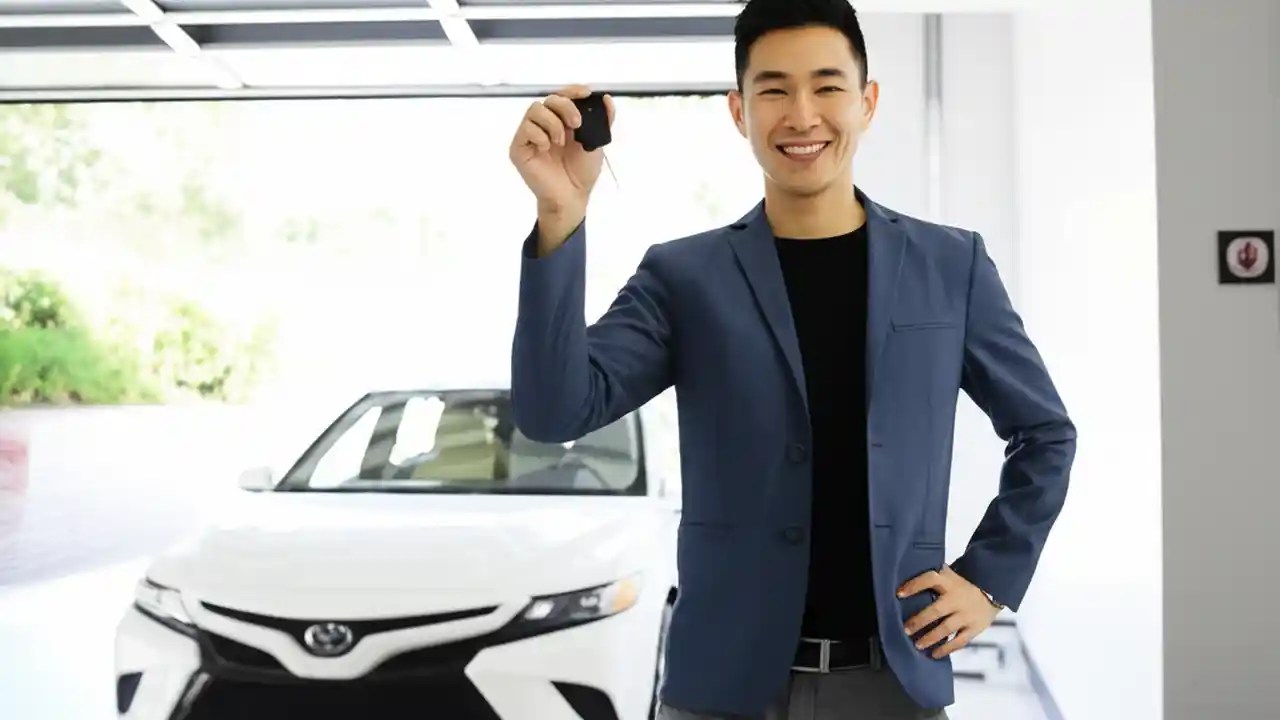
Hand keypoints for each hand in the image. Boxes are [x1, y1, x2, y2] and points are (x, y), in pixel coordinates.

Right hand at [508, 84, 615, 220]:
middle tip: (576, 124)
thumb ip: (602, 121)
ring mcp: (530, 136)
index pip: (562, 96)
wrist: (572, 197)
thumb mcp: (597, 143)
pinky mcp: (519, 148)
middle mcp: (544, 125)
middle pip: (549, 99)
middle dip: (565, 107)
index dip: (572, 90)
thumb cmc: (581, 173)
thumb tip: (607, 98)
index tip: (586, 93)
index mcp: (561, 121)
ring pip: (535, 110)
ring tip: (561, 143)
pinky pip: (525, 129)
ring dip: (552, 123)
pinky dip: (539, 135)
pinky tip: (547, 149)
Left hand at [898, 564, 1001, 658]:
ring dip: (930, 638)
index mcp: (948, 581)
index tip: (898, 594)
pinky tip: (934, 654)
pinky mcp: (975, 628)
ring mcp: (967, 614)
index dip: (914, 585)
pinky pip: (960, 641)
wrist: (992, 590)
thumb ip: (932, 577)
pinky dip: (947, 649)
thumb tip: (903, 575)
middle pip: (936, 610)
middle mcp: (957, 598)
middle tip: (905, 629)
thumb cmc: (960, 584)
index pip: (929, 579)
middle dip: (920, 620)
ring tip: (917, 645)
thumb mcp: (948, 575)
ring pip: (947, 628)